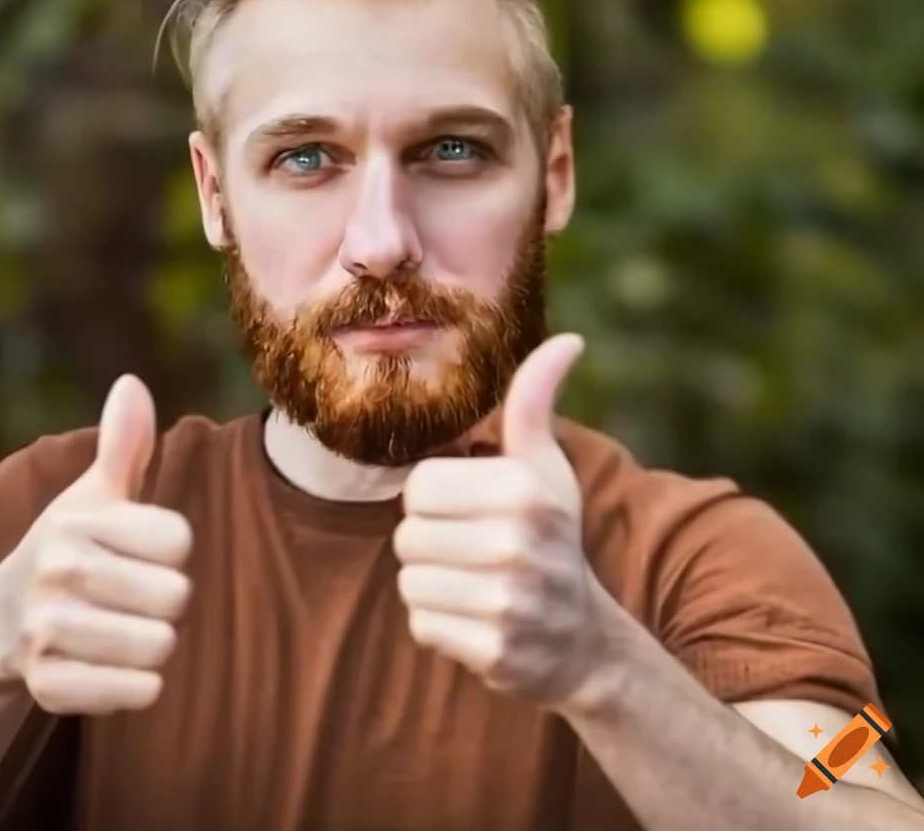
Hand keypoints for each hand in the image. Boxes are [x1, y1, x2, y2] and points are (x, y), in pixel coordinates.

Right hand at [0, 376, 192, 714]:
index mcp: (80, 522)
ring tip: (124, 629)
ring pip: (160, 647)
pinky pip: (137, 692)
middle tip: (134, 597)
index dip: (170, 550)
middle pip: (176, 597)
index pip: (179, 541)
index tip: (141, 551)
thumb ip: (124, 444)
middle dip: (167, 601)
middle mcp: (58, 573)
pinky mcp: (48, 686)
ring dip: (154, 644)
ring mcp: (48, 632)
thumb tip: (132, 384)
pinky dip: (135, 685)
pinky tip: (108, 665)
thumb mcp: (94, 495)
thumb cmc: (71, 548)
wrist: (1, 622)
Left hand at [395, 334, 592, 704]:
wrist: (581, 640)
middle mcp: (519, 544)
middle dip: (431, 542)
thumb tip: (568, 338)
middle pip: (408, 534)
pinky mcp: (493, 651)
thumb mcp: (545, 467)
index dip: (437, 498)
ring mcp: (509, 602)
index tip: (473, 510)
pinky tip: (476, 618)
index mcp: (525, 489)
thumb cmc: (549, 536)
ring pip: (410, 580)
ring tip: (474, 582)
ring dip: (432, 583)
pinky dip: (439, 623)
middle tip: (473, 550)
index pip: (420, 484)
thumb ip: (535, 402)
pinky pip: (421, 624)